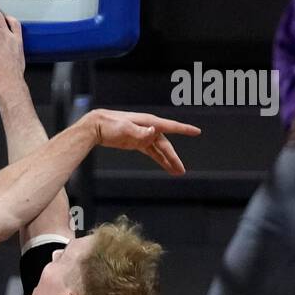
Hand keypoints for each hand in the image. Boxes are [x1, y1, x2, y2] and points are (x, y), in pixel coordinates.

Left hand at [85, 109, 201, 175]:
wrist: (97, 126)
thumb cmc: (110, 124)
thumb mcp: (125, 128)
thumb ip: (140, 132)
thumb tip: (154, 132)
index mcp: (149, 122)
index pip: (171, 126)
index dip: (184, 129)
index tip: (197, 132)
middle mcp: (150, 129)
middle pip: (166, 145)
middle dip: (174, 158)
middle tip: (181, 170)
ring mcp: (144, 136)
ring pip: (160, 150)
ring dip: (168, 161)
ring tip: (177, 172)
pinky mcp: (137, 143)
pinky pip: (151, 152)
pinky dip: (158, 159)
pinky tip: (165, 166)